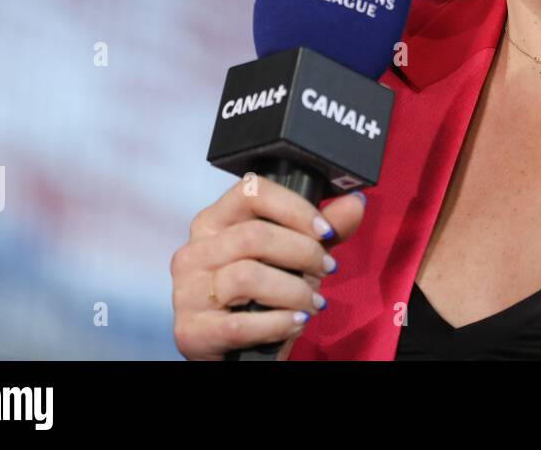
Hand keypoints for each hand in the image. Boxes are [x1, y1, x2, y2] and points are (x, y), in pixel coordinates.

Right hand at [170, 176, 365, 359]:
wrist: (238, 349)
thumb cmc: (263, 294)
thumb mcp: (296, 257)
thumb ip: (323, 230)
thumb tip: (354, 202)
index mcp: (214, 222)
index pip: (251, 192)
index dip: (294, 208)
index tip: (326, 230)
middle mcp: (194, 251)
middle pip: (254, 236)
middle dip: (303, 253)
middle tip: (328, 269)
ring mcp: (186, 292)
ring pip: (247, 277)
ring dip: (294, 292)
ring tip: (312, 302)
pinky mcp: (190, 331)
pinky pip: (240, 324)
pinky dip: (278, 323)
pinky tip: (295, 323)